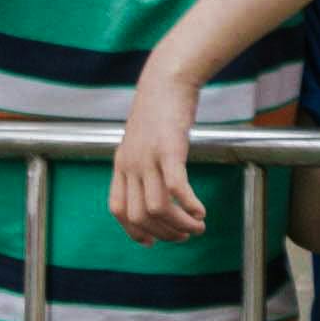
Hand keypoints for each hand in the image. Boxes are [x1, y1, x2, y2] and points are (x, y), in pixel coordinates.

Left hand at [111, 65, 209, 243]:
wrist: (167, 79)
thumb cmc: (159, 109)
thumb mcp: (141, 140)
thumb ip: (141, 164)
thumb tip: (154, 189)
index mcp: (121, 164)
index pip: (119, 210)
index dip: (135, 231)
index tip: (153, 241)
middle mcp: (130, 164)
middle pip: (139, 216)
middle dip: (164, 233)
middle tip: (185, 235)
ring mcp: (148, 157)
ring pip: (157, 208)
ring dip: (180, 224)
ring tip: (198, 226)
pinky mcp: (169, 149)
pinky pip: (175, 188)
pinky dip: (188, 205)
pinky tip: (200, 210)